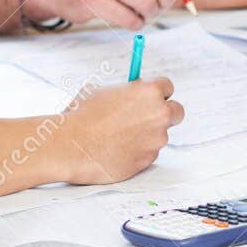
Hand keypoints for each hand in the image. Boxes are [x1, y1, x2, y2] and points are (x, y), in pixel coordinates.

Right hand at [53, 77, 183, 183]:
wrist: (70, 146)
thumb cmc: (80, 116)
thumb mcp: (102, 91)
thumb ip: (126, 92)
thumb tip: (133, 92)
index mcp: (149, 92)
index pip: (167, 86)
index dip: (156, 92)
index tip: (148, 97)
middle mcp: (159, 114)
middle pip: (176, 111)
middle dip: (164, 113)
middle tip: (146, 117)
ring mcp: (156, 139)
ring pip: (160, 134)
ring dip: (146, 134)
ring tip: (118, 136)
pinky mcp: (148, 159)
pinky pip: (149, 153)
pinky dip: (137, 151)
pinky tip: (116, 150)